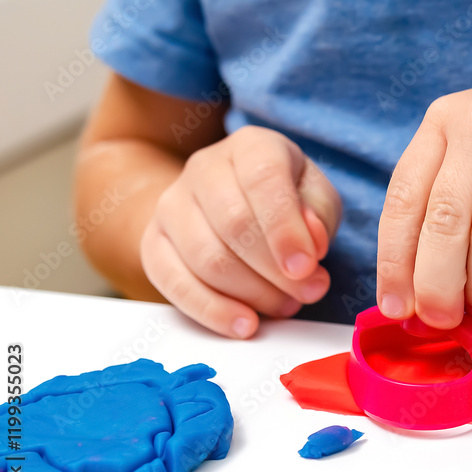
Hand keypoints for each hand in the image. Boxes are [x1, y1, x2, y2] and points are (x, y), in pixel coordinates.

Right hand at [141, 126, 341, 337]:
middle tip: (309, 292)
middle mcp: (204, 168)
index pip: (263, 179)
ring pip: (207, 259)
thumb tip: (310, 246)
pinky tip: (244, 324)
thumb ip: (319, 215)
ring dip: (253, 294)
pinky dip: (212, 311)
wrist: (225, 199)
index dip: (285, 229)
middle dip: (276, 270)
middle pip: (233, 225)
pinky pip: (174, 283)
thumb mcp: (314, 195)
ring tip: (286, 305)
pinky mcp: (152, 243)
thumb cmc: (282, 198)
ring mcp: (171, 205)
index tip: (307, 267)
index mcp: (251, 147)